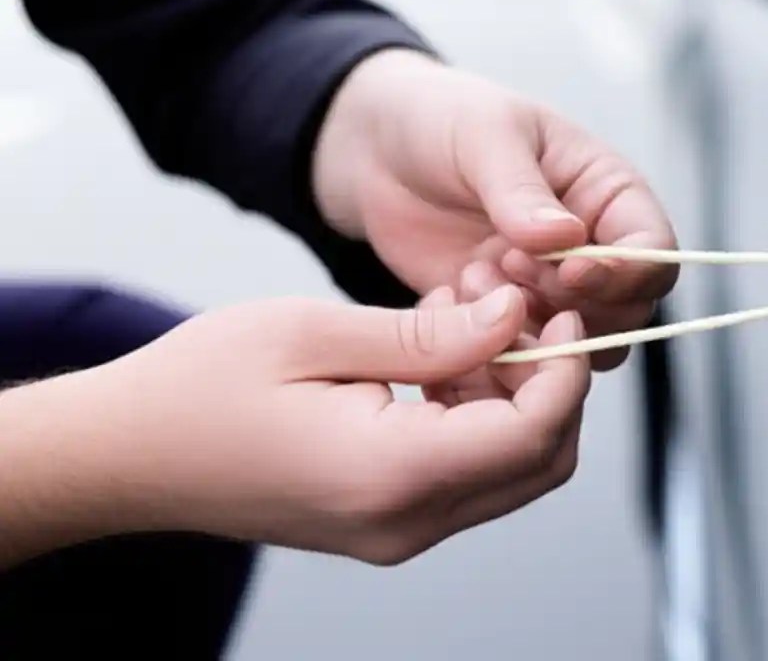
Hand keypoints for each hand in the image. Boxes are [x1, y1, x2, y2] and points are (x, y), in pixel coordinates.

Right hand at [0, 286, 589, 567]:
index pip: (533, 435)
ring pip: (511, 470)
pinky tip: (440, 361)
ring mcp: (396, 532)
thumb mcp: (315, 331)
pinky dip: (477, 419)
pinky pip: (467, 476)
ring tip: (470, 325)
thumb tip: (514, 320)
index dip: (564, 371)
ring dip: (515, 397)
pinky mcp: (385, 522)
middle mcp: (405, 521)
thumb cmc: (199, 386)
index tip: (557, 310)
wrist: (127, 455)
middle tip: (521, 312)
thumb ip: (429, 335)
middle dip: (550, 384)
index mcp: (391, 473)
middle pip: (540, 462)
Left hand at [312, 49, 677, 369]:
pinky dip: (490, 344)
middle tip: (507, 265)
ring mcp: (549, 290)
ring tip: (473, 274)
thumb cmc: (442, 120)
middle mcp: (592, 248)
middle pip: (627, 313)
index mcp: (608, 194)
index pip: (656, 253)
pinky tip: (452, 294)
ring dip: (528, 328)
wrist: (374, 152)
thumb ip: (522, 189)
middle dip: (569, 305)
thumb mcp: (485, 135)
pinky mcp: (504, 319)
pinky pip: (521, 358)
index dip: (624, 274)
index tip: (568, 270)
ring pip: (578, 346)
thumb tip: (567, 238)